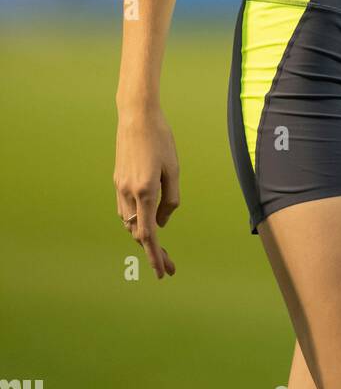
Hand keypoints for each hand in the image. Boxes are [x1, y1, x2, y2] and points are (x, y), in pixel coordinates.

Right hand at [114, 104, 179, 278]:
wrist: (136, 116)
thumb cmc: (161, 140)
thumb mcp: (174, 169)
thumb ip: (171, 199)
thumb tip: (163, 222)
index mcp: (146, 191)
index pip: (149, 234)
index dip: (155, 255)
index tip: (162, 272)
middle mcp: (129, 193)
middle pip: (138, 233)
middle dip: (153, 252)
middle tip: (169, 267)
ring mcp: (120, 187)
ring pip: (129, 223)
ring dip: (143, 237)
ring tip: (160, 249)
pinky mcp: (117, 180)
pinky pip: (125, 209)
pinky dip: (135, 221)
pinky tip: (146, 222)